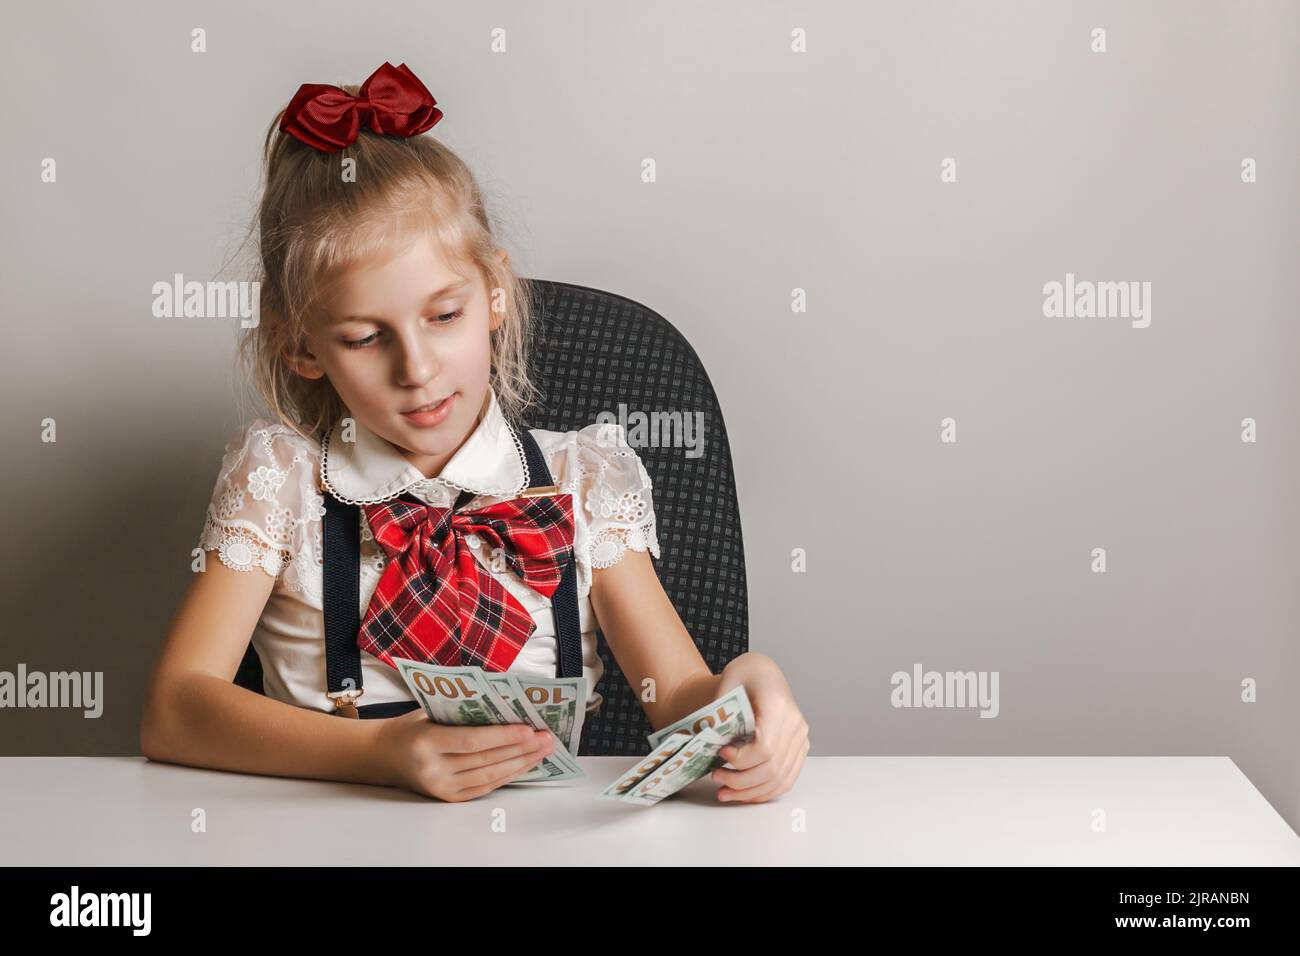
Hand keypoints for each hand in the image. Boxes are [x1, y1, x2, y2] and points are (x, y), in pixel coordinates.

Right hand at [375, 709, 554, 801]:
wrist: (383, 755)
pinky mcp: (448, 798)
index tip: (529, 729)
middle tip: (547, 737)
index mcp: (426, 742)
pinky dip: (509, 775)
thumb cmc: (412, 726)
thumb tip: (507, 700)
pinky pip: (485, 787)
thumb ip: (463, 708)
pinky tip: (526, 764)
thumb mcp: (430, 710)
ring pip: (490, 776)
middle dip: (522, 749)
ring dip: (522, 763)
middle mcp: (433, 769)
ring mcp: (441, 788)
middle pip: (486, 760)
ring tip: (544, 750)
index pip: (471, 740)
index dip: (502, 736)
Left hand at [710, 653, 809, 803]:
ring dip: (750, 792)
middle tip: (717, 777)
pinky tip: (744, 793)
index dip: (741, 759)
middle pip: (772, 768)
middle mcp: (796, 724)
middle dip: (740, 780)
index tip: (721, 753)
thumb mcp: (727, 683)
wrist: (763, 674)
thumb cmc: (745, 676)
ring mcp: (800, 738)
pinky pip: (786, 779)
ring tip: (725, 792)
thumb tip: (714, 746)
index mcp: (778, 705)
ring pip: (780, 779)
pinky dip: (764, 791)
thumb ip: (722, 713)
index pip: (765, 747)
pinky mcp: (799, 749)